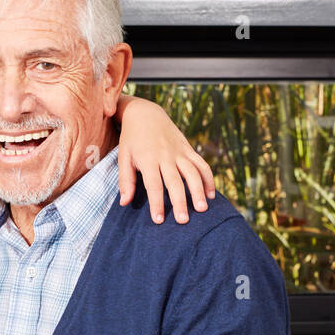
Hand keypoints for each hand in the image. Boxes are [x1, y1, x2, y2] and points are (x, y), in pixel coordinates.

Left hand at [116, 97, 215, 224]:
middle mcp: (165, 156)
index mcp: (148, 159)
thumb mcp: (123, 157)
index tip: (159, 220)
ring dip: (199, 191)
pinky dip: (208, 178)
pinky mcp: (188, 149)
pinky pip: (201, 164)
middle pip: (175, 181)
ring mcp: (179, 152)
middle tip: (184, 221)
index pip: (153, 185)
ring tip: (202, 209)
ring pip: (193, 173)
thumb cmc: (132, 139)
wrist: (146, 114)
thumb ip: (126, 180)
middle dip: (180, 202)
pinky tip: (211, 194)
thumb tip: (124, 203)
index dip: (156, 203)